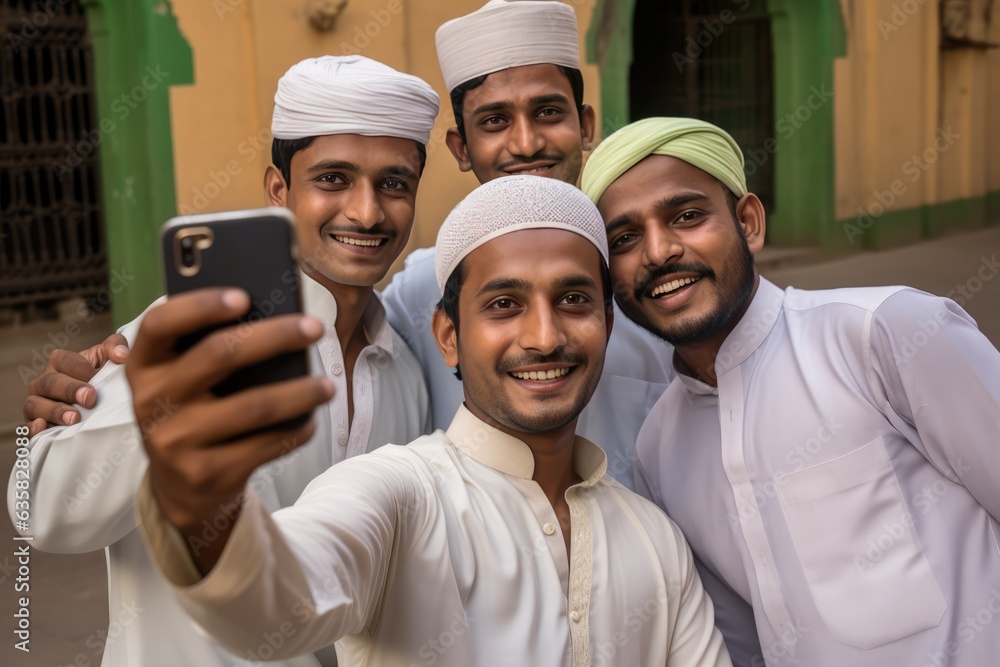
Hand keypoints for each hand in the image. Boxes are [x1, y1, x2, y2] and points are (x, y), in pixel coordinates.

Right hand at [23, 334, 130, 435]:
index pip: (62, 360)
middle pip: (49, 383)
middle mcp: (44, 382)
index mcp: (60, 363)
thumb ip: (115, 346)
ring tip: (74, 418)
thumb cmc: (100, 376)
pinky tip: (43, 427)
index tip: (96, 377)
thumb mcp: (106, 358)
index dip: (78, 368)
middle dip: (70, 390)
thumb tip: (122, 355)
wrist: (97, 404)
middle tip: (89, 399)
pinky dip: (34, 428)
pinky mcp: (36, 424)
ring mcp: (37, 403)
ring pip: (35, 404)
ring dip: (55, 411)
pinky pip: (29, 426)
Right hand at [126, 288, 333, 571]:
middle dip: (275, 336)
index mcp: (145, 365)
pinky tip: (310, 420)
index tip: (244, 296)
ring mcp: (176, 441)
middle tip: (315, 327)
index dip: (199, 306)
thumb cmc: (194, 410)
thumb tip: (275, 315)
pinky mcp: (206, 472)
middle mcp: (152, 401)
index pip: (160, 324)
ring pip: (253, 406)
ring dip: (299, 392)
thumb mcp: (184, 379)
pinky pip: (264, 445)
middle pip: (219, 355)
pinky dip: (295, 430)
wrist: (181, 486)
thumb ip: (209, 347)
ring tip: (328, 384)